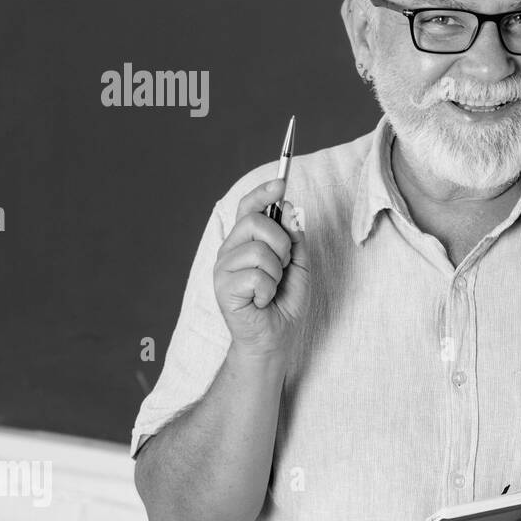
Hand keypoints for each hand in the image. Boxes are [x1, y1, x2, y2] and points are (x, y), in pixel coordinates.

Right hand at [213, 179, 309, 359]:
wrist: (275, 337)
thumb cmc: (284, 301)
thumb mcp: (298, 264)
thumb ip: (294, 238)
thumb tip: (289, 208)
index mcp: (246, 241)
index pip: (249, 207)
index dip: (263, 192)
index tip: (280, 183)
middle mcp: (230, 250)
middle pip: (255, 222)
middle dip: (281, 243)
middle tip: (283, 265)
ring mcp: (223, 268)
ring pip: (259, 251)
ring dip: (277, 272)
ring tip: (271, 288)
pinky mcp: (222, 287)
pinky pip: (256, 276)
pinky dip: (268, 290)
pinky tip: (261, 301)